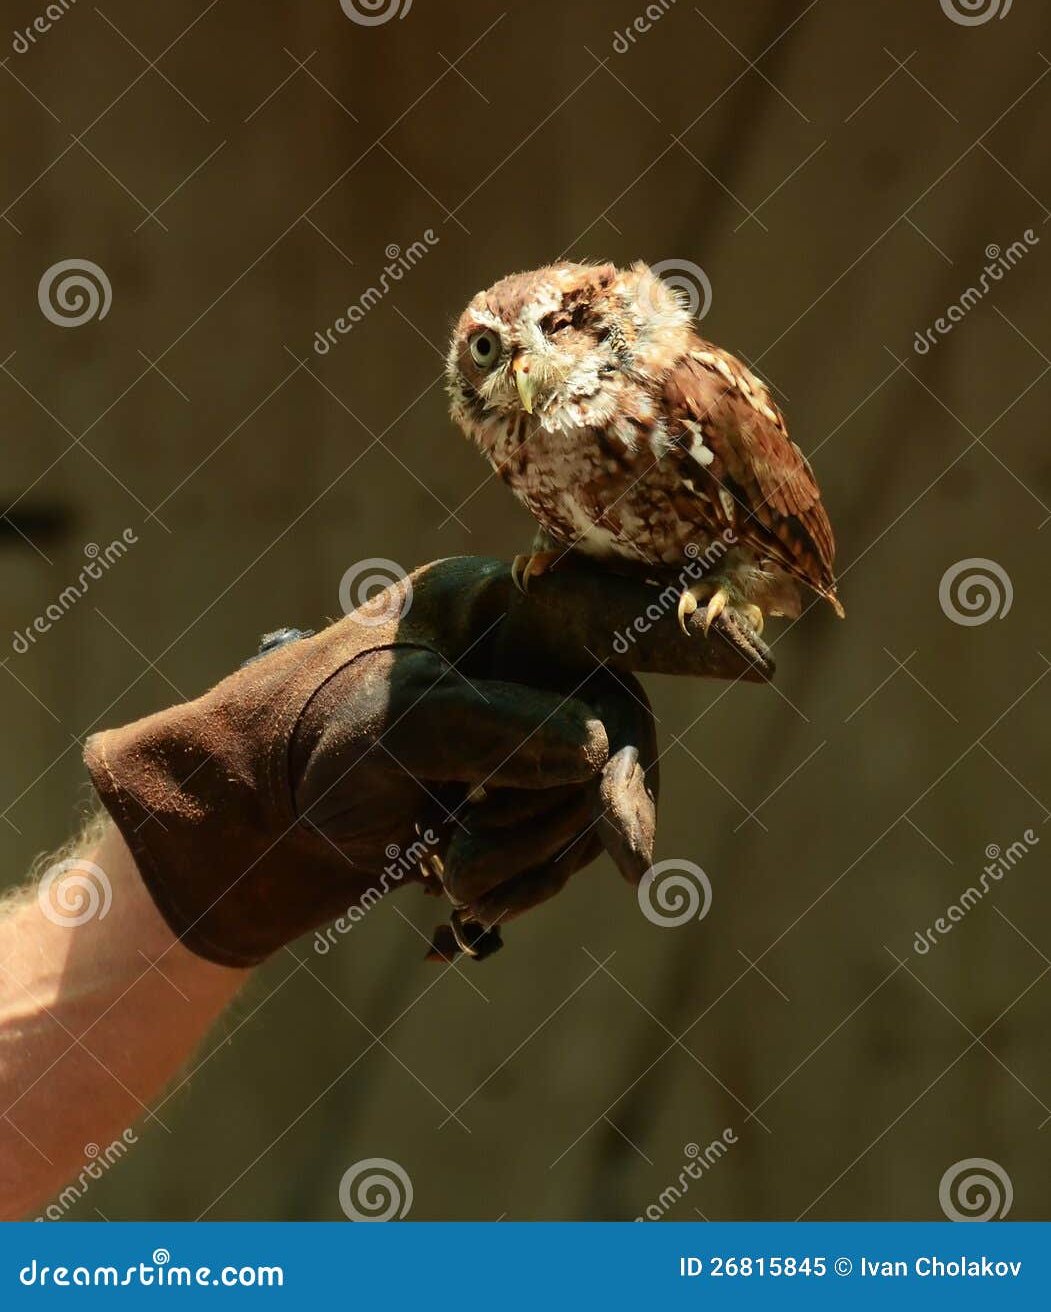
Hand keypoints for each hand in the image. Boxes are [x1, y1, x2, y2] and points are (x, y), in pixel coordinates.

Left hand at [85, 555, 770, 966]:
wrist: (266, 812)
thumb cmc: (316, 738)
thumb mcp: (391, 726)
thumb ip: (492, 727)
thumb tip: (597, 747)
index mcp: (498, 604)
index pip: (606, 610)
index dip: (688, 635)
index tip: (754, 661)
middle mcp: (535, 657)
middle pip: (615, 728)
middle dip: (574, 808)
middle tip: (554, 865)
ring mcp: (540, 725)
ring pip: (596, 799)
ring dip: (531, 857)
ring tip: (448, 879)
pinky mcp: (534, 788)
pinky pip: (571, 845)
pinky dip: (525, 881)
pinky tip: (461, 900)